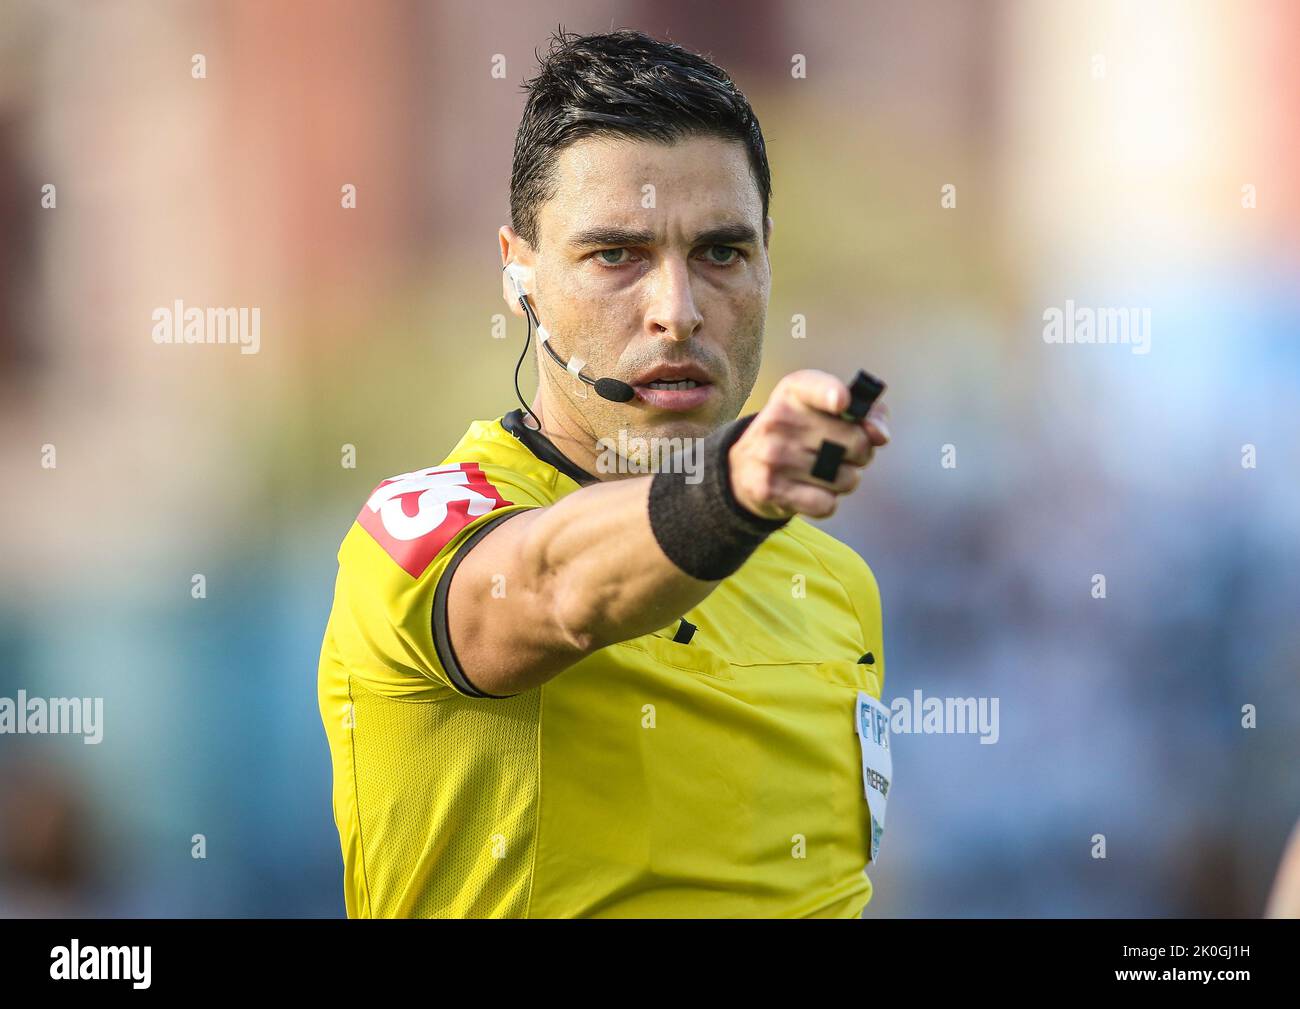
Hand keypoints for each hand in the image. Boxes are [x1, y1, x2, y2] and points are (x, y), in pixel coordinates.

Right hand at [728, 369, 889, 520]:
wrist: (742, 469)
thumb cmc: (797, 435)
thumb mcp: (821, 410)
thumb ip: (863, 412)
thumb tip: (880, 435)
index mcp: (793, 392)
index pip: (817, 388)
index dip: (833, 395)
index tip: (843, 403)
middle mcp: (778, 420)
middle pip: (856, 443)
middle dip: (860, 454)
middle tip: (842, 454)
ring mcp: (773, 456)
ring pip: (846, 478)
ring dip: (845, 480)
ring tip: (824, 473)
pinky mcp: (771, 490)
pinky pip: (827, 504)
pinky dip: (828, 502)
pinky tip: (811, 491)